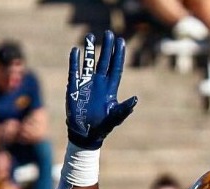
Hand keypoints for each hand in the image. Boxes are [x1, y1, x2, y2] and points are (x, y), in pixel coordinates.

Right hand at [64, 31, 137, 149]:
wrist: (85, 134)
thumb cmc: (102, 127)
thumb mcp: (115, 118)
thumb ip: (124, 109)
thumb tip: (135, 99)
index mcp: (110, 88)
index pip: (115, 67)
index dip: (118, 55)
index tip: (121, 41)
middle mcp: (99, 83)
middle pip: (104, 61)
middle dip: (106, 47)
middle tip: (109, 33)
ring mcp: (87, 84)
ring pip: (89, 63)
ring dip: (90, 50)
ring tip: (90, 36)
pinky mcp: (74, 87)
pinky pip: (74, 71)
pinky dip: (74, 61)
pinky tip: (75, 51)